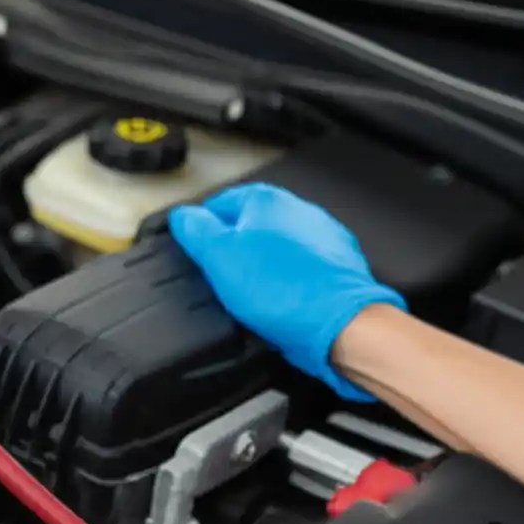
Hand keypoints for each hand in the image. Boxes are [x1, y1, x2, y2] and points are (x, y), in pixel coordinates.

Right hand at [169, 183, 403, 401]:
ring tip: (251, 295)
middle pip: (248, 226)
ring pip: (275, 249)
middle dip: (233, 250)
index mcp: (266, 200)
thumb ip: (195, 230)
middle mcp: (298, 210)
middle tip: (220, 277)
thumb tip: (182, 217)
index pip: (218, 202)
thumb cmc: (286, 291)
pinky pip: (298, 271)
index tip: (194, 249)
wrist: (341, 324)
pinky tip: (278, 303)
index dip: (200, 227)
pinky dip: (285, 284)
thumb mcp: (218, 257)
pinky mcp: (336, 266)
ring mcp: (322, 237)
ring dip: (260, 267)